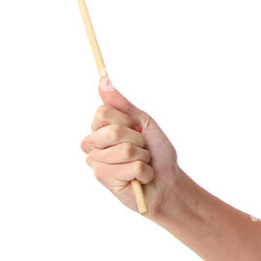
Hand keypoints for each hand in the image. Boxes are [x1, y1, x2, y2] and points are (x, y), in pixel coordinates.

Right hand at [80, 75, 179, 215]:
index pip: (103, 112)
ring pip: (122, 150)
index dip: (126, 120)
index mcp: (101, 128)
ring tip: (141, 163)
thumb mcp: (143, 122)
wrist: (167, 181)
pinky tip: (139, 178)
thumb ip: (121, 103)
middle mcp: (93, 144)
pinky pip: (129, 167)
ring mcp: (96, 162)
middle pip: (112, 130)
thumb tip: (103, 79)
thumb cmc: (156, 152)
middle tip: (141, 148)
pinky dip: (143, 171)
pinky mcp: (104, 179)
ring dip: (141, 156)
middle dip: (137, 139)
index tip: (136, 128)